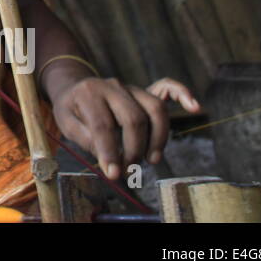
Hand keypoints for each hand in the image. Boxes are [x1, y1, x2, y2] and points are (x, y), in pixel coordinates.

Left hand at [52, 75, 199, 180]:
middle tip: (128, 170)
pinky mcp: (143, 90)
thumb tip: (109, 158)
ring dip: (158, 138)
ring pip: (154, 109)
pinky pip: (166, 87)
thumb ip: (86, 139)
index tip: (113, 174)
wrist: (74, 87)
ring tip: (150, 160)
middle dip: (134, 149)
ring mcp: (131, 86)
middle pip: (133, 118)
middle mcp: (113, 86)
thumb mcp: (66, 123)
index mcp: (88, 93)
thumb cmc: (71, 109)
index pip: (103, 124)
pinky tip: (195, 107)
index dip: (110, 152)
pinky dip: (182, 94)